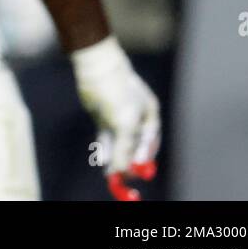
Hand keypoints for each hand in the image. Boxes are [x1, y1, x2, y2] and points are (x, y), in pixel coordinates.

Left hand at [71, 36, 160, 199]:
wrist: (97, 68)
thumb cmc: (117, 93)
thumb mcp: (123, 124)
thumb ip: (124, 148)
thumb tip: (122, 172)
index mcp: (150, 120)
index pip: (149, 147)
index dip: (141, 164)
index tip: (134, 177)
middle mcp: (137, 121)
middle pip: (134, 148)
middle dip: (127, 164)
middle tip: (121, 180)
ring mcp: (120, 119)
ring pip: (119, 144)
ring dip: (115, 160)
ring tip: (110, 176)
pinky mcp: (105, 117)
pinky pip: (107, 138)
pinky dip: (106, 149)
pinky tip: (104, 160)